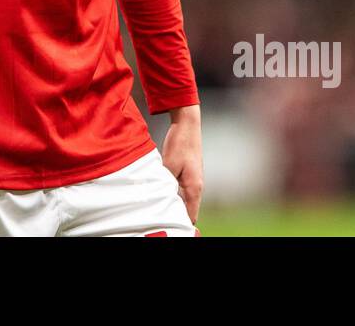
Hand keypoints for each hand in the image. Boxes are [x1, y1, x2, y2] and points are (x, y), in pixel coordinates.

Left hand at [161, 105, 202, 223]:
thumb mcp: (169, 165)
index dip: (182, 225)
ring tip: (159, 212)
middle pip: (187, 211)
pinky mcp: (188, 175)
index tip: (171, 229)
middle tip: (161, 222)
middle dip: (176, 218)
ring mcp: (193, 181)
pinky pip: (181, 192)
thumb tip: (159, 198)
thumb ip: (166, 184)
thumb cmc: (180, 143)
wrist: (187, 125)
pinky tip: (161, 197)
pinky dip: (173, 197)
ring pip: (184, 202)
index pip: (190, 216)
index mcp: (194, 188)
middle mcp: (196, 187)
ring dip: (174, 207)